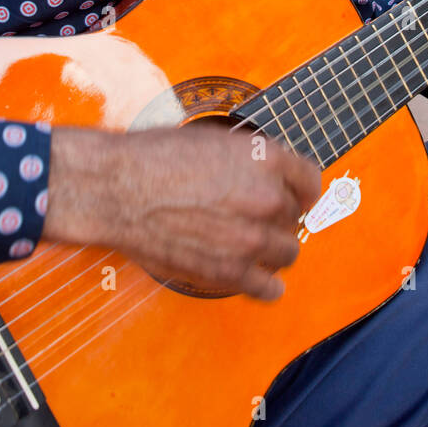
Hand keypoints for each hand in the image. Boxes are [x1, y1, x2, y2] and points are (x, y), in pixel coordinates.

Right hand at [45, 121, 321, 300]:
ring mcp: (252, 237)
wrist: (118, 189)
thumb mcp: (212, 139)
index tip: (295, 195)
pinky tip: (262, 280)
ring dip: (273, 248)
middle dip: (277, 216)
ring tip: (252, 244)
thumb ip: (248, 159)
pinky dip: (267, 285)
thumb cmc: (154, 158)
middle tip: (254, 216)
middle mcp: (268, 197)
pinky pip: (268, 287)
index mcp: (266, 158)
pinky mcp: (231, 271)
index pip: (309, 178)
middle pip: (295, 216)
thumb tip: (263, 174)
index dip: (301, 188)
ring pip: (288, 251)